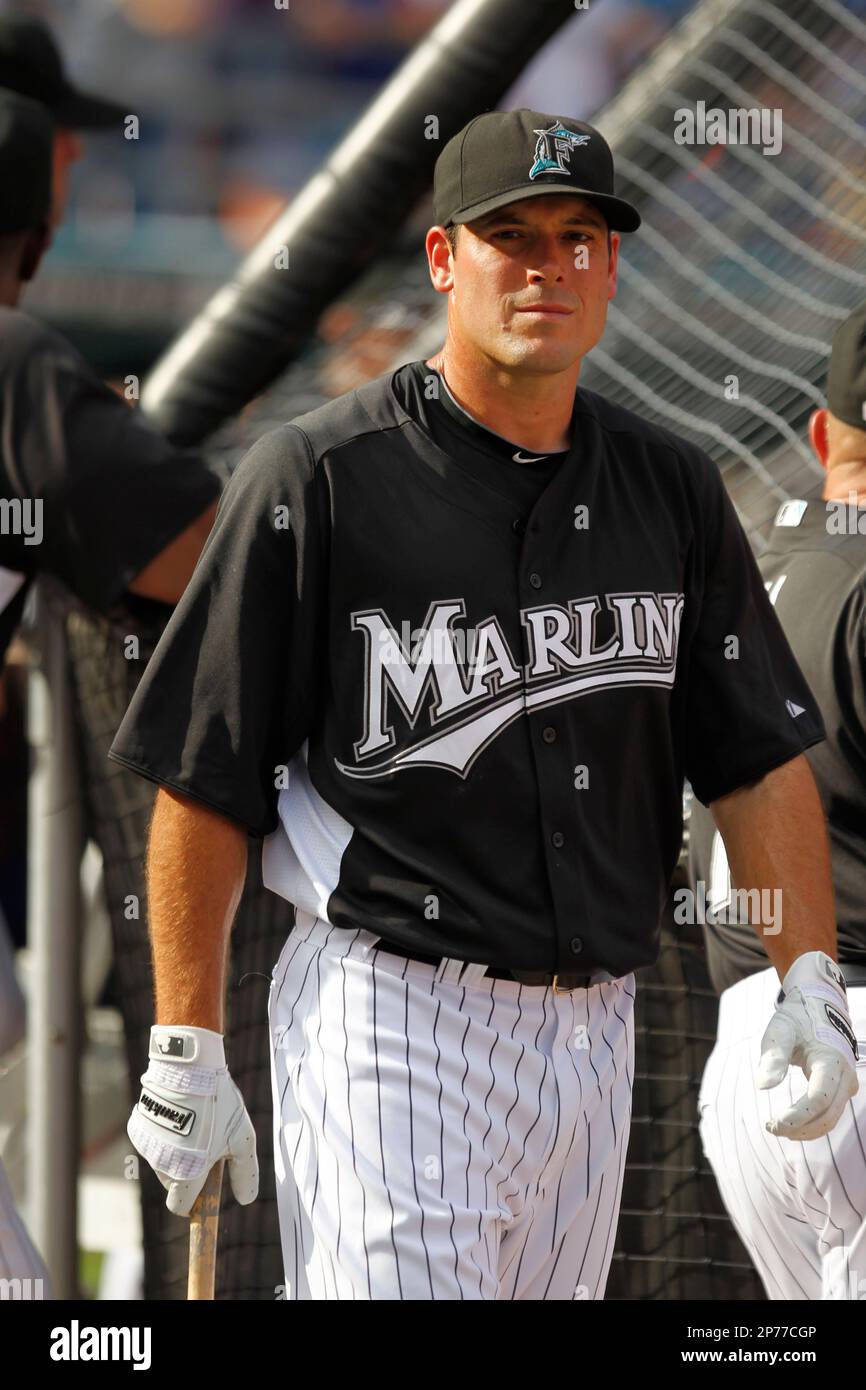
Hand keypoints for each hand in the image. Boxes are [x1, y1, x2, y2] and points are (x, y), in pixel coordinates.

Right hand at [128, 1024, 258, 1216]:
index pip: (180, 1206)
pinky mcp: (138, 1128)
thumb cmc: (218, 1104)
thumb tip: (246, 1200)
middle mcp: (161, 1166)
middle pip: (174, 1182)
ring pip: (163, 1160)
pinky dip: (164, 1133)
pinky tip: (180, 1112)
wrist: (188, 1067)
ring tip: (196, 1121)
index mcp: (186, 1174)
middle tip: (209, 1143)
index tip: (205, 1188)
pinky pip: (153, 1140)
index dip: (193, 1201)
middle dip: (189, 1171)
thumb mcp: (242, 1138)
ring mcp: (146, 1147)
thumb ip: (245, 1173)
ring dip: (176, 1151)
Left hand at [758, 952, 858, 1140]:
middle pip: (828, 1115)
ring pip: (832, 1118)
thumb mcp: (780, 1030)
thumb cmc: (797, 1018)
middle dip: (800, 1128)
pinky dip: (813, 1124)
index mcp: (831, 1060)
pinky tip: (793, 1126)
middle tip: (770, 1128)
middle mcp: (845, 1075)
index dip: (799, 1116)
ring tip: (777, 1129)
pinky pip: (832, 1113)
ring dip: (806, 1130)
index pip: (819, 1098)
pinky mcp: (843, 1088)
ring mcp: (848, 1083)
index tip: (774, 1122)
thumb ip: (773, 1057)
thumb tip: (762, 1087)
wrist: (819, 1005)